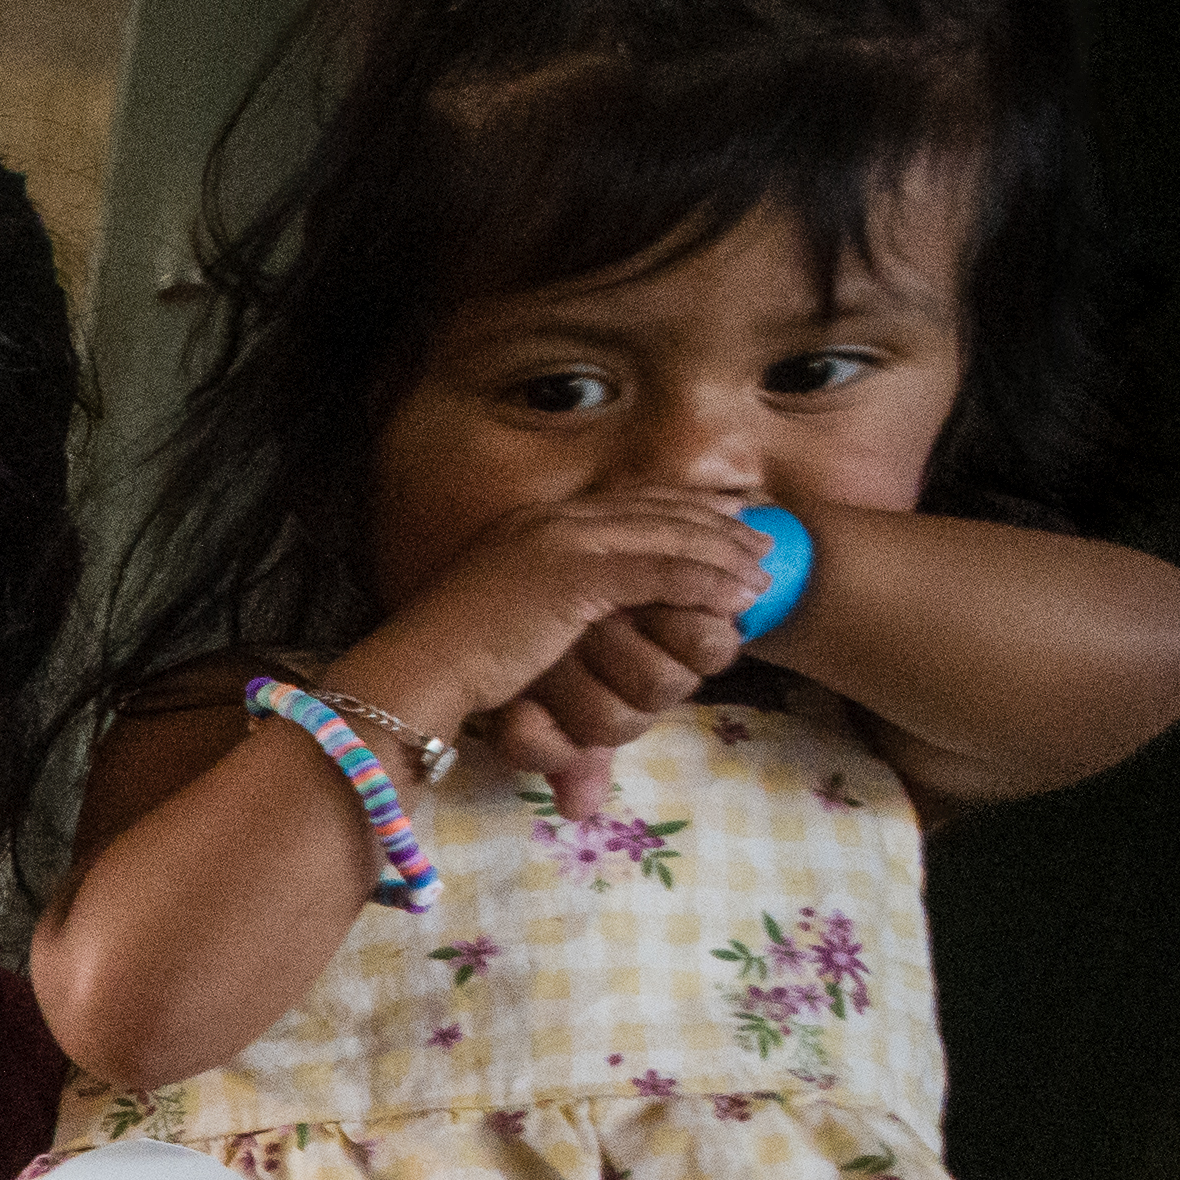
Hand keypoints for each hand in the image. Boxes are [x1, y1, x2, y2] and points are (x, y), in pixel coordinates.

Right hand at [341, 486, 762, 784]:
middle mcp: (553, 520)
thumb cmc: (452, 663)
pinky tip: (738, 595)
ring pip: (667, 537)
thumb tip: (581, 623)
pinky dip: (705, 581)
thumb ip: (553, 608)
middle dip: (715, 526)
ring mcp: (563, 541)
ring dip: (722, 554)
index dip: (683, 514)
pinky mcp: (575, 572)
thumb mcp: (509, 619)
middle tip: (762, 545)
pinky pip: (660, 571)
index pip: (626, 505)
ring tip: (762, 576)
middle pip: (655, 511)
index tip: (726, 529)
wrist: (416, 673)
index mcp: (535, 524)